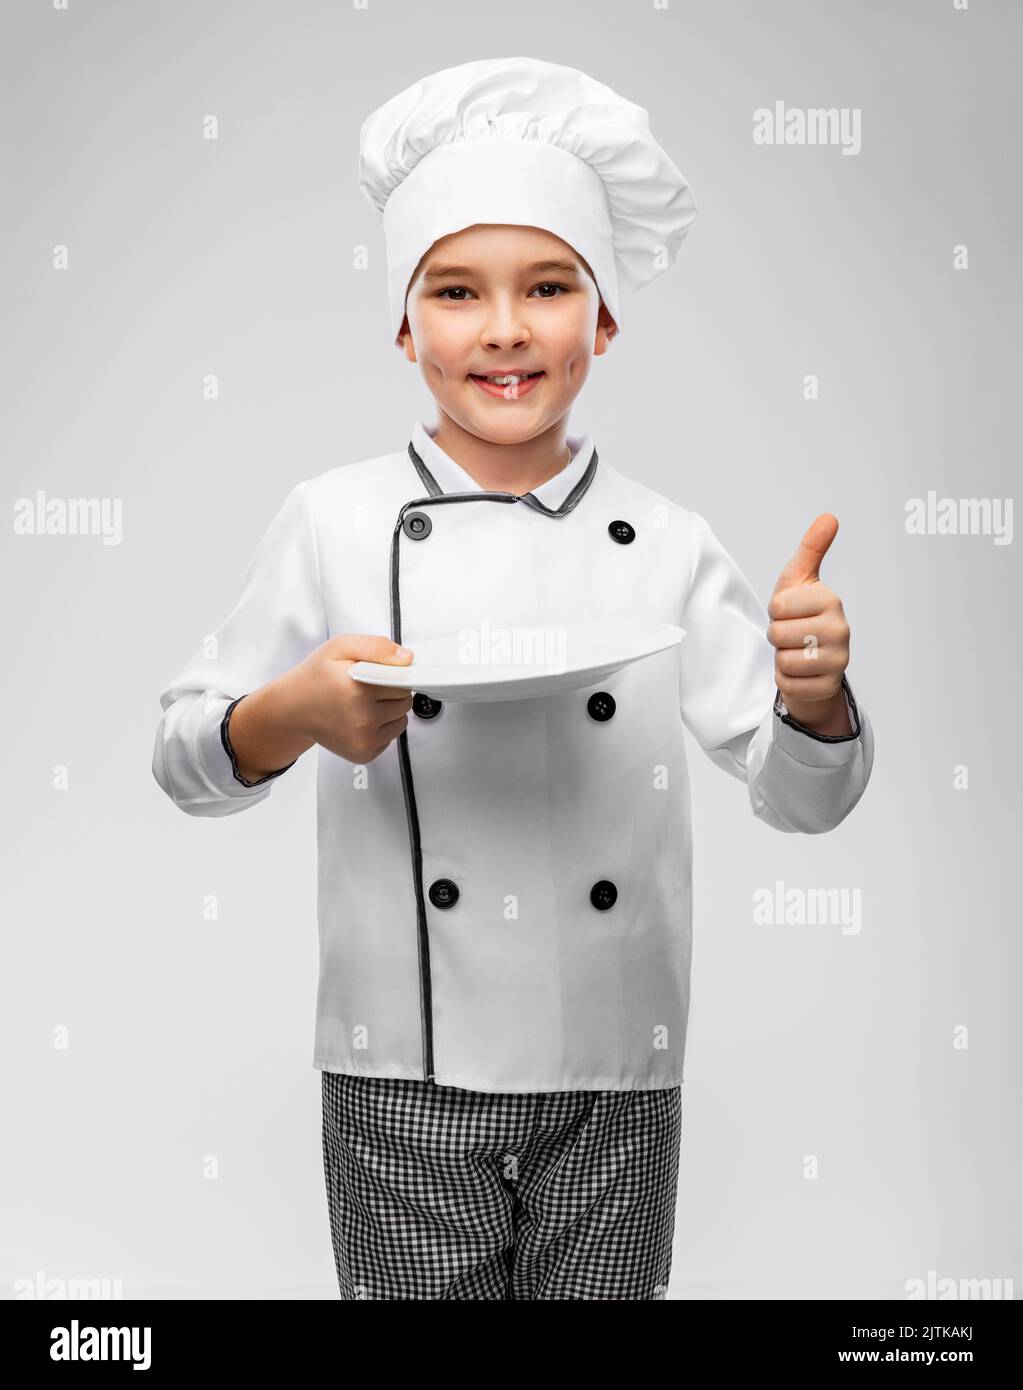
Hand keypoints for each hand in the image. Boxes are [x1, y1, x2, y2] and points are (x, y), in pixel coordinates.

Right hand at [287, 634, 415, 763]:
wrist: (293, 709)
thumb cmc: (315, 678)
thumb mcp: (340, 647)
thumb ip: (375, 647)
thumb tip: (406, 658)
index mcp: (357, 689)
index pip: (402, 681)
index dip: (393, 674)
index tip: (383, 673)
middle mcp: (362, 718)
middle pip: (404, 702)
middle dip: (392, 692)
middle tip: (368, 687)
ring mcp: (363, 740)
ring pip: (401, 721)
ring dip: (390, 711)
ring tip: (365, 703)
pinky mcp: (363, 753)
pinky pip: (391, 738)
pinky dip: (382, 728)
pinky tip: (362, 718)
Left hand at [767, 513, 852, 735]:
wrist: (814, 662)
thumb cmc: (801, 616)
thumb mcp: (799, 580)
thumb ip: (811, 549)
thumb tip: (829, 517)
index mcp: (831, 600)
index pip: (778, 606)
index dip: (775, 611)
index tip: (789, 612)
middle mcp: (840, 629)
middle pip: (778, 634)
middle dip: (776, 636)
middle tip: (791, 634)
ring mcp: (838, 660)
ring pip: (784, 661)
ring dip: (781, 659)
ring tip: (796, 652)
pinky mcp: (828, 687)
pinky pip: (789, 684)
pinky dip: (787, 680)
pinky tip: (800, 672)